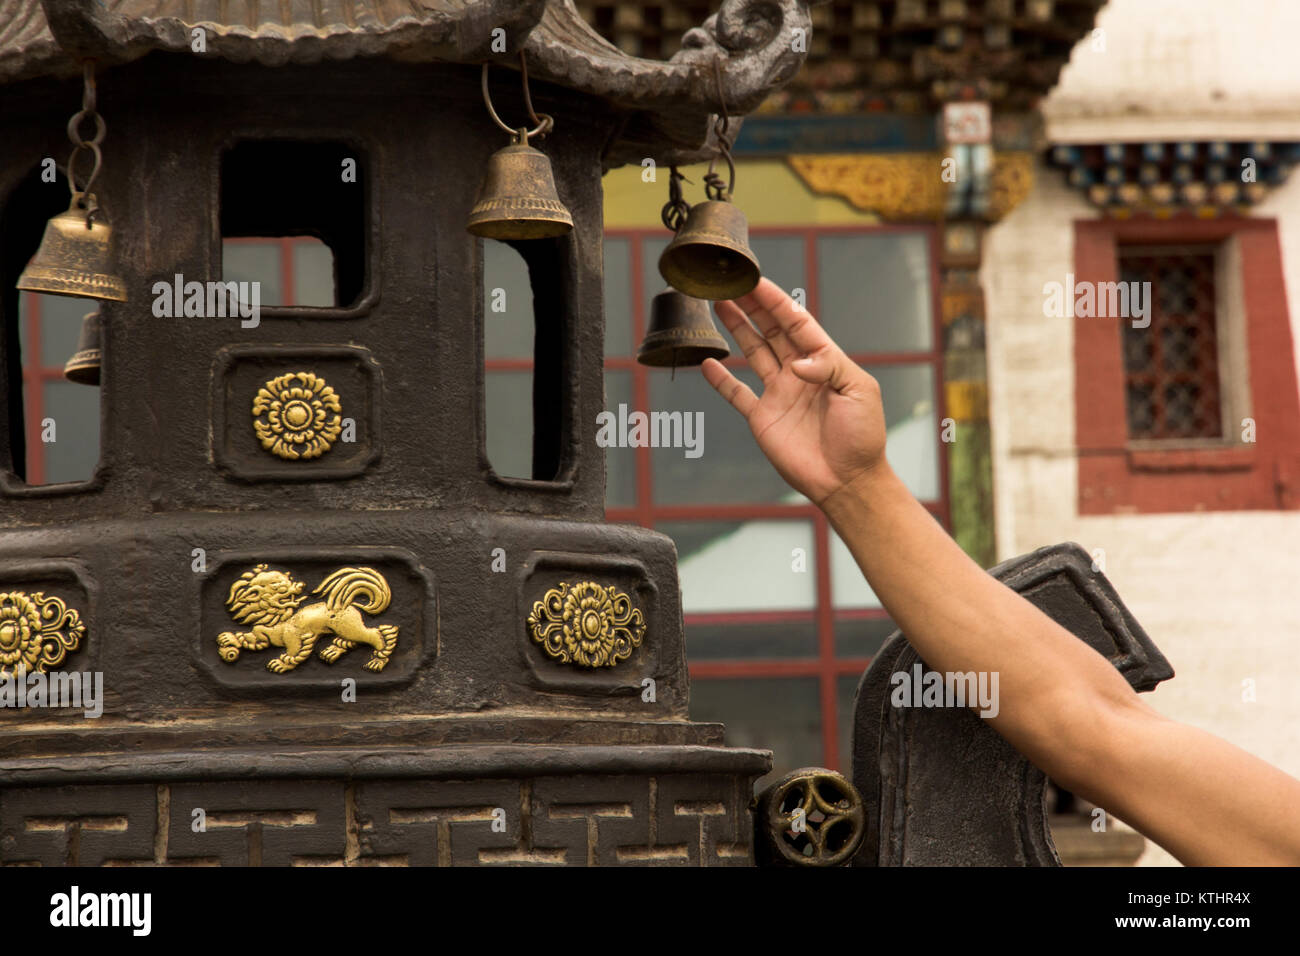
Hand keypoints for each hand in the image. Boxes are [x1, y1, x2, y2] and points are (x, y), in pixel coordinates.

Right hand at [701, 279, 888, 506]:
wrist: (848, 481)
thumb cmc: (862, 436)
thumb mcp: (859, 390)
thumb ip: (829, 367)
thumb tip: (797, 362)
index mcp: (824, 360)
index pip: (795, 322)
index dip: (774, 301)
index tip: (754, 280)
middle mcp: (799, 372)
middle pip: (771, 330)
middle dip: (752, 305)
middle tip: (730, 283)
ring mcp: (780, 394)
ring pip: (754, 352)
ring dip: (738, 329)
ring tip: (719, 305)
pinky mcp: (764, 418)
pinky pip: (738, 394)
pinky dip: (722, 380)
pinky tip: (709, 363)